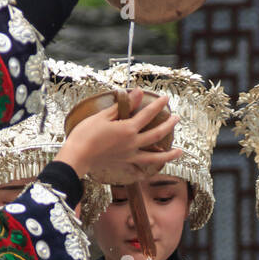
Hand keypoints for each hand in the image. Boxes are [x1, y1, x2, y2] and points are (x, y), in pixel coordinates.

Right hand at [57, 90, 182, 182]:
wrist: (77, 156)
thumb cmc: (86, 133)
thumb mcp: (104, 116)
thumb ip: (124, 106)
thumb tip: (138, 92)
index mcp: (127, 129)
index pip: (147, 114)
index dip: (158, 105)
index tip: (166, 98)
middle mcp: (132, 143)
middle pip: (156, 134)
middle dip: (169, 125)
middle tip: (177, 118)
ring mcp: (129, 155)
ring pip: (155, 156)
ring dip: (169, 154)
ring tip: (181, 151)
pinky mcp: (124, 164)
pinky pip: (142, 166)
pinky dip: (152, 166)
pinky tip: (157, 165)